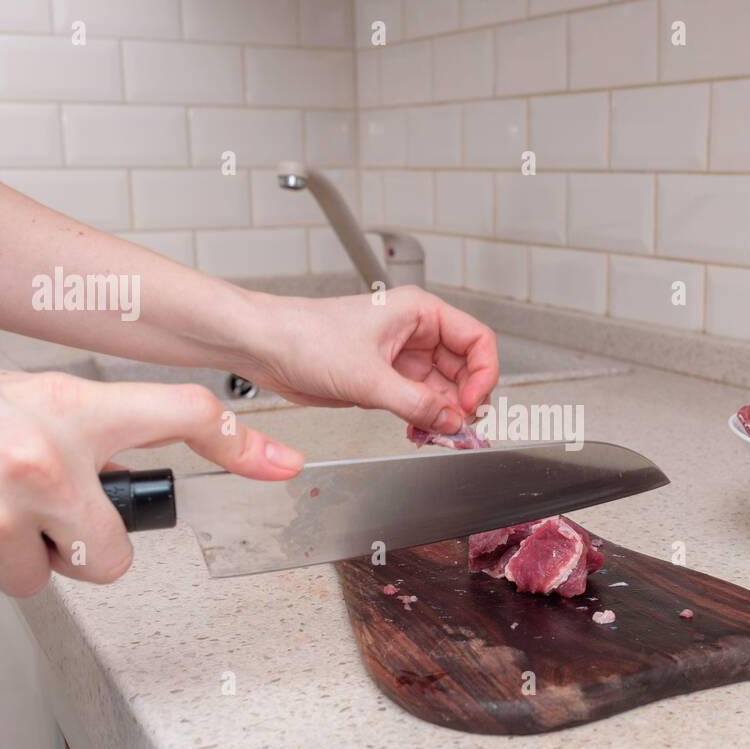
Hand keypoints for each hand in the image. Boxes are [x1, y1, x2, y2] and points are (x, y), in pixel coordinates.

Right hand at [0, 351, 304, 596]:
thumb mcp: (6, 395)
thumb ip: (70, 432)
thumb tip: (110, 477)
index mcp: (62, 411)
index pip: (178, 414)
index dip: (238, 441)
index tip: (276, 460)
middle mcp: (39, 465)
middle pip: (114, 556)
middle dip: (79, 548)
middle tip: (32, 514)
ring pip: (37, 579)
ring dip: (5, 556)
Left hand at [236, 286, 499, 433]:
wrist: (265, 348)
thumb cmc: (305, 335)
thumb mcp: (367, 376)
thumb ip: (415, 403)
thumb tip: (450, 422)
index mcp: (419, 313)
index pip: (477, 341)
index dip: (483, 375)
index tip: (473, 404)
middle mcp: (415, 334)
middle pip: (464, 370)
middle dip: (464, 402)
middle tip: (458, 429)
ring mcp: (401, 359)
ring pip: (442, 392)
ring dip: (443, 416)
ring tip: (437, 435)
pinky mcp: (384, 381)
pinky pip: (419, 404)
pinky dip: (424, 421)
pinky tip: (419, 433)